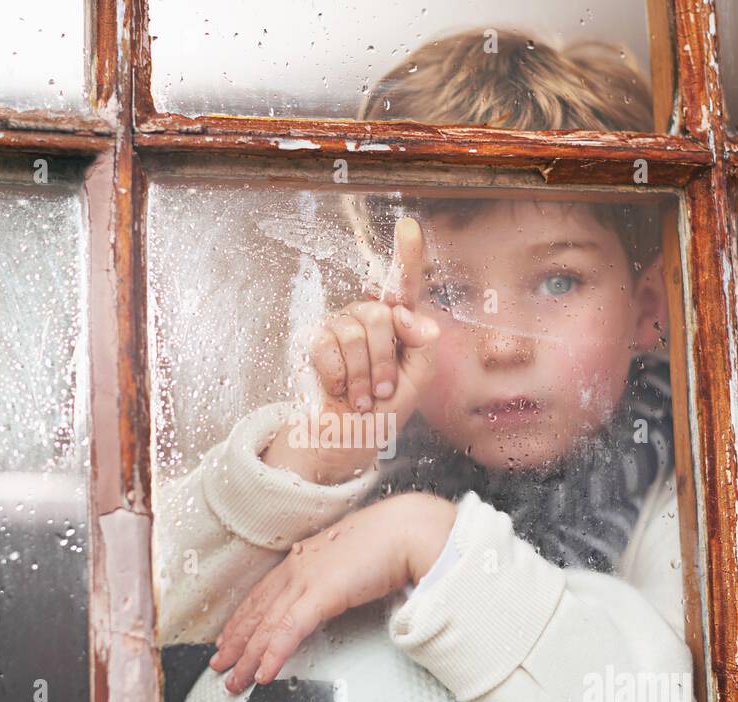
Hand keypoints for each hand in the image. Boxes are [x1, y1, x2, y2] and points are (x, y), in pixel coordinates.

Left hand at [210, 492, 455, 692]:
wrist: (409, 529)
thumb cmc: (390, 540)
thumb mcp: (351, 559)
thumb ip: (336, 576)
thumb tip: (335, 591)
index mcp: (304, 558)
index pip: (261, 594)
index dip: (242, 619)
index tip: (228, 638)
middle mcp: (298, 567)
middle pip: (256, 612)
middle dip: (235, 643)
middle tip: (219, 666)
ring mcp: (307, 580)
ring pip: (266, 626)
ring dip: (248, 657)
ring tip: (236, 681)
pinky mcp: (321, 594)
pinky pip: (289, 631)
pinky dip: (273, 654)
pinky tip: (264, 673)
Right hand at [262, 217, 441, 483]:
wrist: (347, 439)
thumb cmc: (383, 410)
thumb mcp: (417, 382)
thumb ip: (424, 346)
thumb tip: (410, 315)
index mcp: (396, 323)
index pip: (403, 284)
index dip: (406, 255)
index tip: (408, 226)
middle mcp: (366, 316)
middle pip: (380, 314)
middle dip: (385, 360)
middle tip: (382, 390)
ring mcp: (338, 326)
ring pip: (354, 333)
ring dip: (362, 375)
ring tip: (362, 397)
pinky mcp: (313, 341)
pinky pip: (327, 346)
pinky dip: (339, 377)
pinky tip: (340, 391)